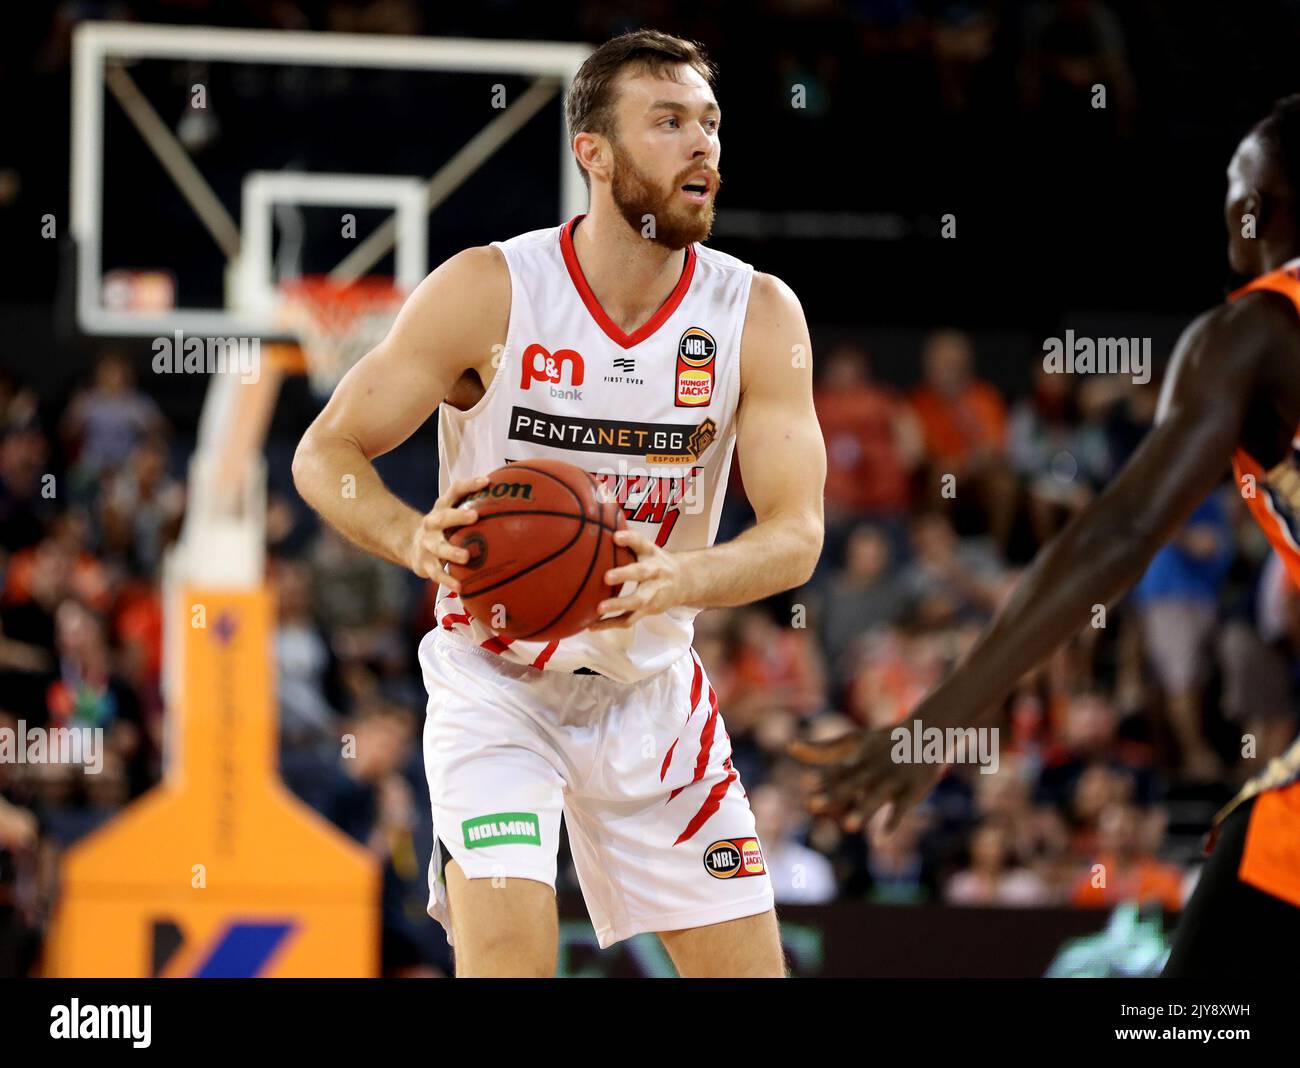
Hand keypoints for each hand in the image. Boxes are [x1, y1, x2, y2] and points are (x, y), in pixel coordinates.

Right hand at [406, 474, 488, 591]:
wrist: (410, 545)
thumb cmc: (445, 528)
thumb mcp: (454, 514)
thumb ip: (479, 508)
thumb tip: (518, 504)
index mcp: (443, 507)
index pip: (455, 491)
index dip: (469, 485)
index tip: (487, 481)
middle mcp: (432, 522)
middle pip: (443, 517)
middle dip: (457, 516)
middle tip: (475, 516)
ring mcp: (427, 543)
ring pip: (438, 547)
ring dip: (451, 552)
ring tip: (466, 557)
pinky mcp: (424, 563)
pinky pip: (437, 573)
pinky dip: (448, 580)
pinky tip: (461, 587)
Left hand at [589, 529, 686, 629]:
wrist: (683, 582)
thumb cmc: (655, 561)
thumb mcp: (646, 548)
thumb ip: (626, 541)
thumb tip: (594, 525)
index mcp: (651, 555)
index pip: (641, 543)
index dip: (629, 539)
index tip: (616, 537)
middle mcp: (654, 573)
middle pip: (641, 573)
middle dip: (624, 574)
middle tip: (606, 577)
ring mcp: (653, 594)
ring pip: (636, 601)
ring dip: (618, 606)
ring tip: (598, 608)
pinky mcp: (647, 611)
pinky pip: (628, 620)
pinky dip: (610, 624)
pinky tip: (591, 625)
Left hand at [789, 726, 944, 832]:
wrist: (928, 734)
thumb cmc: (883, 741)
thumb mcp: (854, 740)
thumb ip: (822, 749)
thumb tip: (789, 746)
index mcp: (860, 759)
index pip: (840, 770)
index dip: (824, 777)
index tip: (806, 783)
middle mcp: (875, 770)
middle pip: (853, 783)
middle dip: (834, 794)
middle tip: (812, 804)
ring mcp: (894, 781)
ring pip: (876, 797)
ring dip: (862, 811)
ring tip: (847, 827)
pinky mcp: (912, 792)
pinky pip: (900, 811)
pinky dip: (891, 825)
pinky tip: (880, 841)